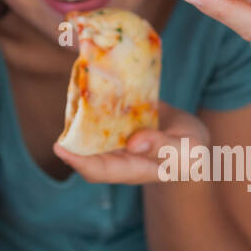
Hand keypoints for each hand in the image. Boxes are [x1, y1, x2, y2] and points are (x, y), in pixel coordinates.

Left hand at [53, 103, 208, 184]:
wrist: (191, 138)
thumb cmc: (190, 151)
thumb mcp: (186, 151)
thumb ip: (162, 148)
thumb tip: (133, 144)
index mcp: (134, 169)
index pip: (101, 170)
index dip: (79, 162)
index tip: (59, 148)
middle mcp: (118, 155)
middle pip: (87, 151)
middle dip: (71, 137)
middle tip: (64, 113)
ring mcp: (116, 138)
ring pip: (90, 130)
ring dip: (80, 115)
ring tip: (76, 90)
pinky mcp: (118, 121)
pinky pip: (101, 112)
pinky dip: (94, 100)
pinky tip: (90, 80)